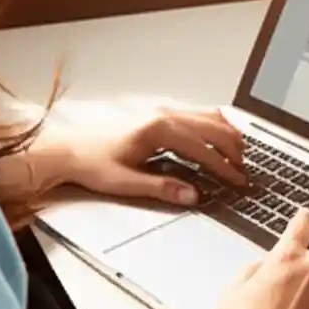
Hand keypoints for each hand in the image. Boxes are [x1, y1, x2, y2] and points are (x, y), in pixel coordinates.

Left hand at [34, 105, 246, 204]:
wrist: (66, 148)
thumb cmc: (91, 163)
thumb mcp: (125, 182)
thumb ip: (161, 188)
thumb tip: (192, 196)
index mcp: (158, 130)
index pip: (203, 149)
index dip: (224, 167)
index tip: (238, 181)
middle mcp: (164, 115)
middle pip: (213, 128)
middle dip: (233, 150)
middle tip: (243, 172)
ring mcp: (162, 111)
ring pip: (209, 117)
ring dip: (227, 135)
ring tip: (238, 156)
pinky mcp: (159, 114)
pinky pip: (198, 114)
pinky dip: (216, 126)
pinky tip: (220, 138)